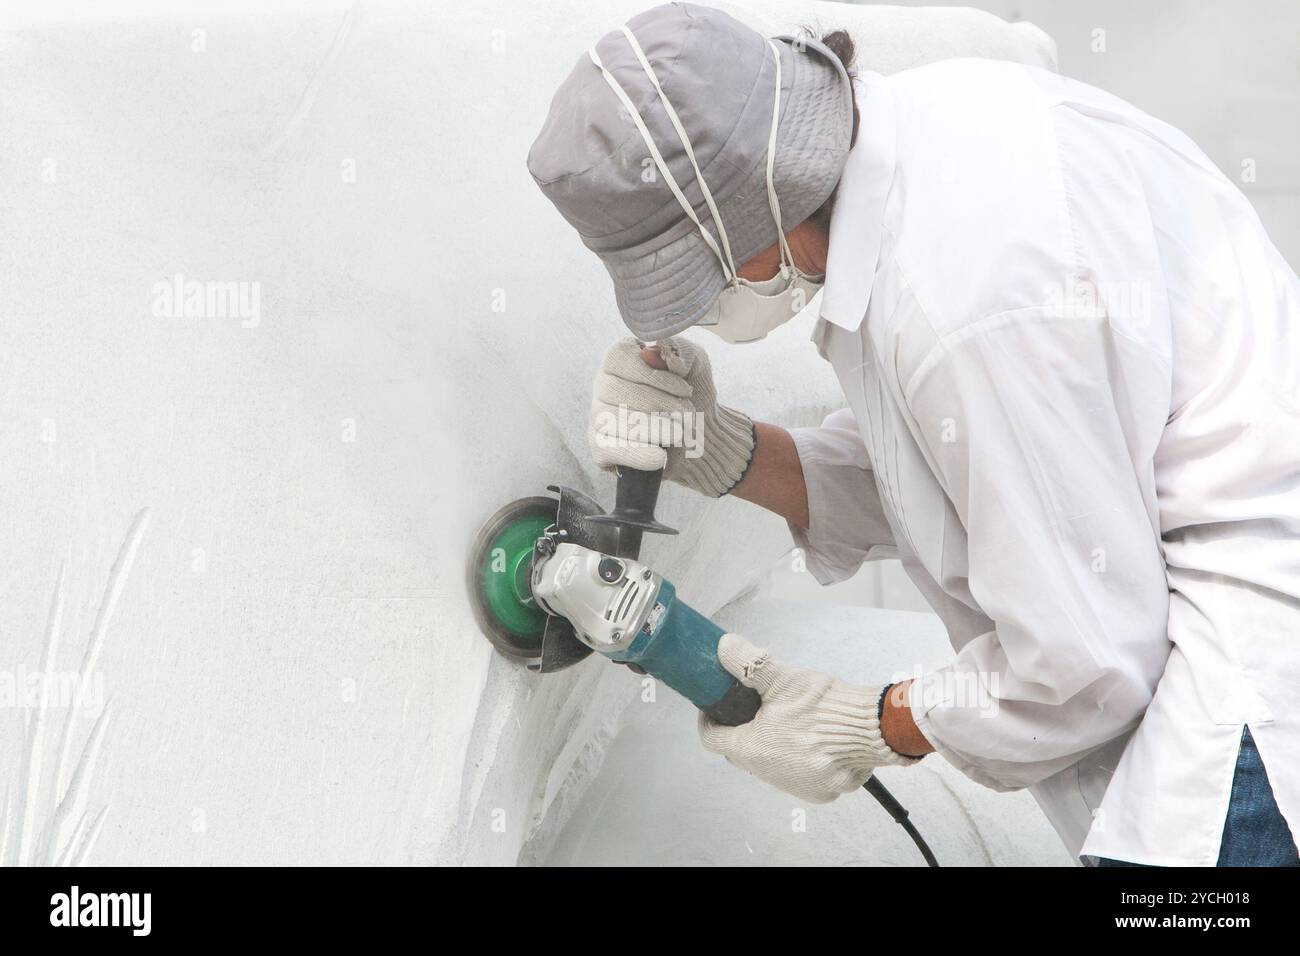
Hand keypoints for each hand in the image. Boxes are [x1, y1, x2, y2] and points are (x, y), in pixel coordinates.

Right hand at [589, 336, 755, 497]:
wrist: (701, 434)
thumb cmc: (692, 393)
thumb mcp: (695, 363)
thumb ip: (678, 350)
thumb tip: (651, 354)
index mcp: (619, 359)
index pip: (620, 359)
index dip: (654, 376)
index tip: (685, 390)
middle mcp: (602, 385)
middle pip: (615, 390)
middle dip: (659, 404)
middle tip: (687, 414)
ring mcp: (597, 417)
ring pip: (610, 419)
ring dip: (653, 428)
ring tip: (679, 433)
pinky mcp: (600, 448)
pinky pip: (607, 449)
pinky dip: (637, 453)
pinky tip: (659, 456)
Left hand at [698, 634, 918, 803]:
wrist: (873, 729)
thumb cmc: (824, 706)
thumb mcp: (781, 678)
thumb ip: (747, 663)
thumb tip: (724, 647)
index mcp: (753, 750)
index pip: (713, 739)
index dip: (711, 719)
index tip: (717, 705)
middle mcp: (771, 775)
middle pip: (742, 752)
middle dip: (745, 730)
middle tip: (756, 708)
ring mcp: (797, 787)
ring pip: (770, 764)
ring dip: (772, 745)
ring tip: (787, 721)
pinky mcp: (821, 793)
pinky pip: (798, 774)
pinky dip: (798, 758)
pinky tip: (809, 739)